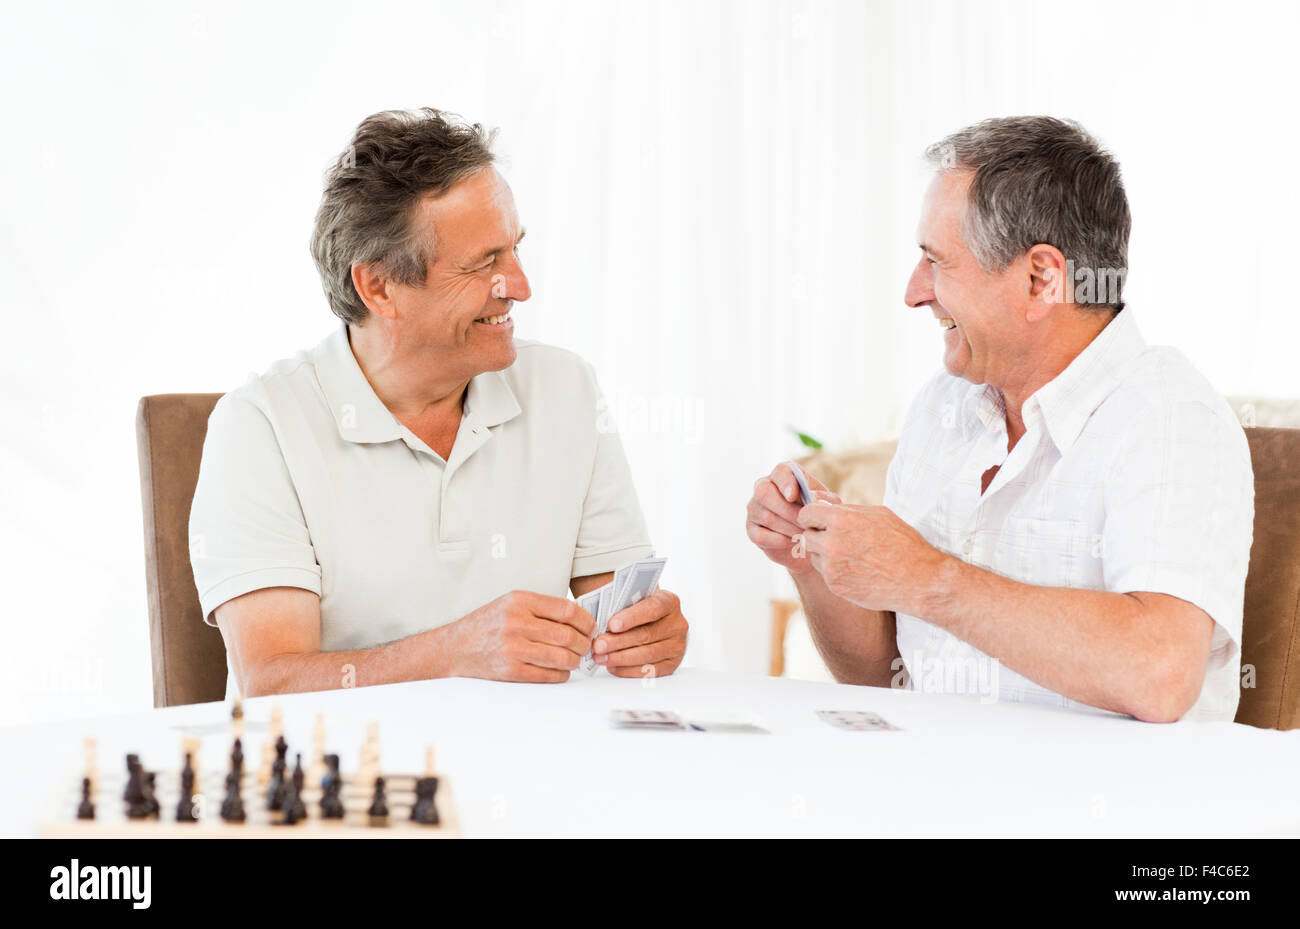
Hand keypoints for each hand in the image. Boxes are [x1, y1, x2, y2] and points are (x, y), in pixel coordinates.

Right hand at [447, 590, 595, 681]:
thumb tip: (579, 618)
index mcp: (520, 601)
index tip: (591, 626)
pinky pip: (548, 675)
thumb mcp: (511, 604)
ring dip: (575, 660)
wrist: (456, 648)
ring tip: (574, 659)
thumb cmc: (487, 624)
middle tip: (585, 646)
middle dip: (583, 643)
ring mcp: (513, 648)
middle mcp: (517, 623)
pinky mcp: (511, 670)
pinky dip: (561, 674)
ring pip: (562, 657)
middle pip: (567, 635)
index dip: (585, 620)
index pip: (566, 609)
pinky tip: (560, 670)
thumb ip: (541, 608)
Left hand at [592, 588, 687, 677]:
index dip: (632, 617)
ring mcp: (677, 645)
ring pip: (647, 654)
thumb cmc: (640, 609)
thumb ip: (623, 604)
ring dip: (620, 658)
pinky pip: (650, 671)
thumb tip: (601, 619)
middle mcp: (677, 623)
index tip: (612, 625)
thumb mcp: (634, 599)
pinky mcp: (672, 664)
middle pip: (647, 635)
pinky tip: (613, 666)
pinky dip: (628, 670)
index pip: (652, 608)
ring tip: (601, 657)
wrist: (656, 622)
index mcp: (669, 601)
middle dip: (618, 641)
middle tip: (598, 645)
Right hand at [745, 462, 840, 574]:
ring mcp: (755, 508)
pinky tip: (792, 542)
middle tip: (806, 524)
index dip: (785, 483)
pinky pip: (760, 535)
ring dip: (788, 528)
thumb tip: (812, 498)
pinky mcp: (752, 529)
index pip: (780, 471)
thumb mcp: (827, 504)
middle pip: (765, 493)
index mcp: (784, 475)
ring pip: (766, 516)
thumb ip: (823, 498)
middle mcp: (764, 487)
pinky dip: (778, 541)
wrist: (811, 541)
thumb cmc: (818, 515)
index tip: (793, 496)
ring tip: (805, 535)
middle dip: (788, 511)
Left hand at [796, 503, 945, 612]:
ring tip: (852, 556)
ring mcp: (831, 568)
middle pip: (806, 536)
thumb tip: (825, 505)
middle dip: (817, 536)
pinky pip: (825, 574)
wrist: (918, 581)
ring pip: (814, 556)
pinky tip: (857, 570)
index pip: (806, 513)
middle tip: (834, 539)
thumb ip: (848, 510)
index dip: (811, 516)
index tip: (817, 520)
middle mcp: (831, 544)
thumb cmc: (903, 544)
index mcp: (841, 520)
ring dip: (825, 555)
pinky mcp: (835, 586)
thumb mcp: (879, 515)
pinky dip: (836, 572)